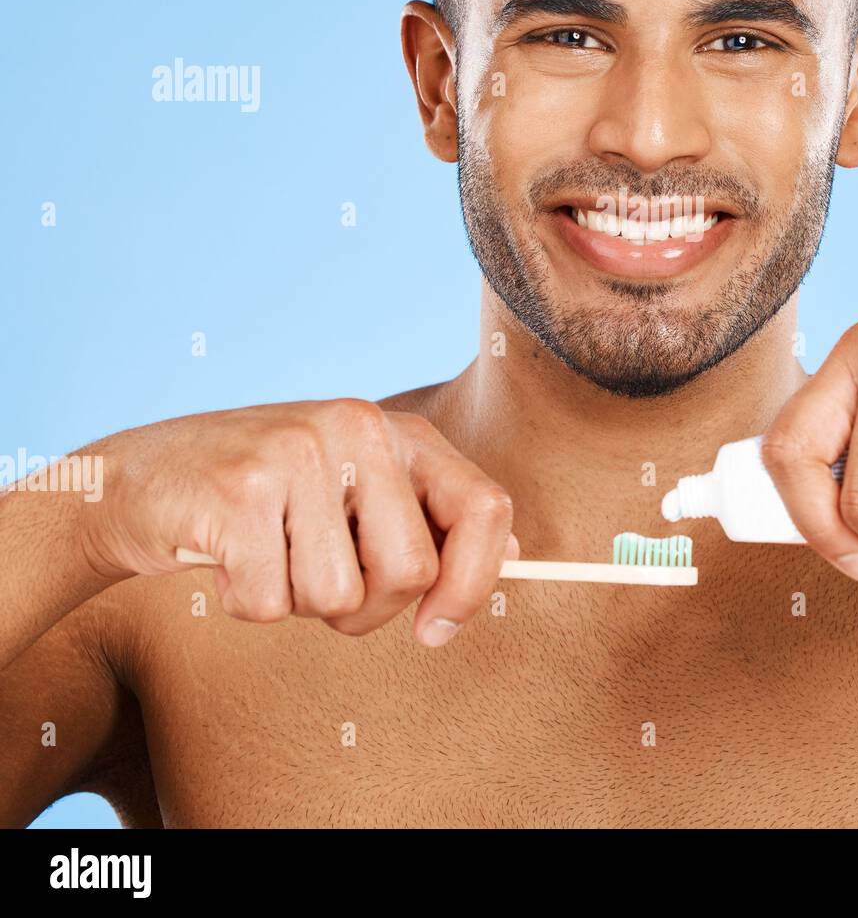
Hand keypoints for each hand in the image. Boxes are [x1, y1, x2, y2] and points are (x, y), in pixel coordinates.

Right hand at [79, 399, 518, 644]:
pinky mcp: (239, 489)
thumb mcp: (358, 490)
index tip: (437, 630)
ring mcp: (299, 452)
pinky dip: (244, 604)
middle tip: (317, 580)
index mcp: (399, 430)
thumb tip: (518, 554)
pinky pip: (269, 604)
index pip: (486, 508)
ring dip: (298, 604)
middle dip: (366, 608)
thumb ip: (430, 516)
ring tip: (267, 554)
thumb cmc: (265, 497)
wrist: (140, 477)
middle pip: (411, 572)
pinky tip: (225, 555)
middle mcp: (359, 426)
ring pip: (338, 597)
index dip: (474, 583)